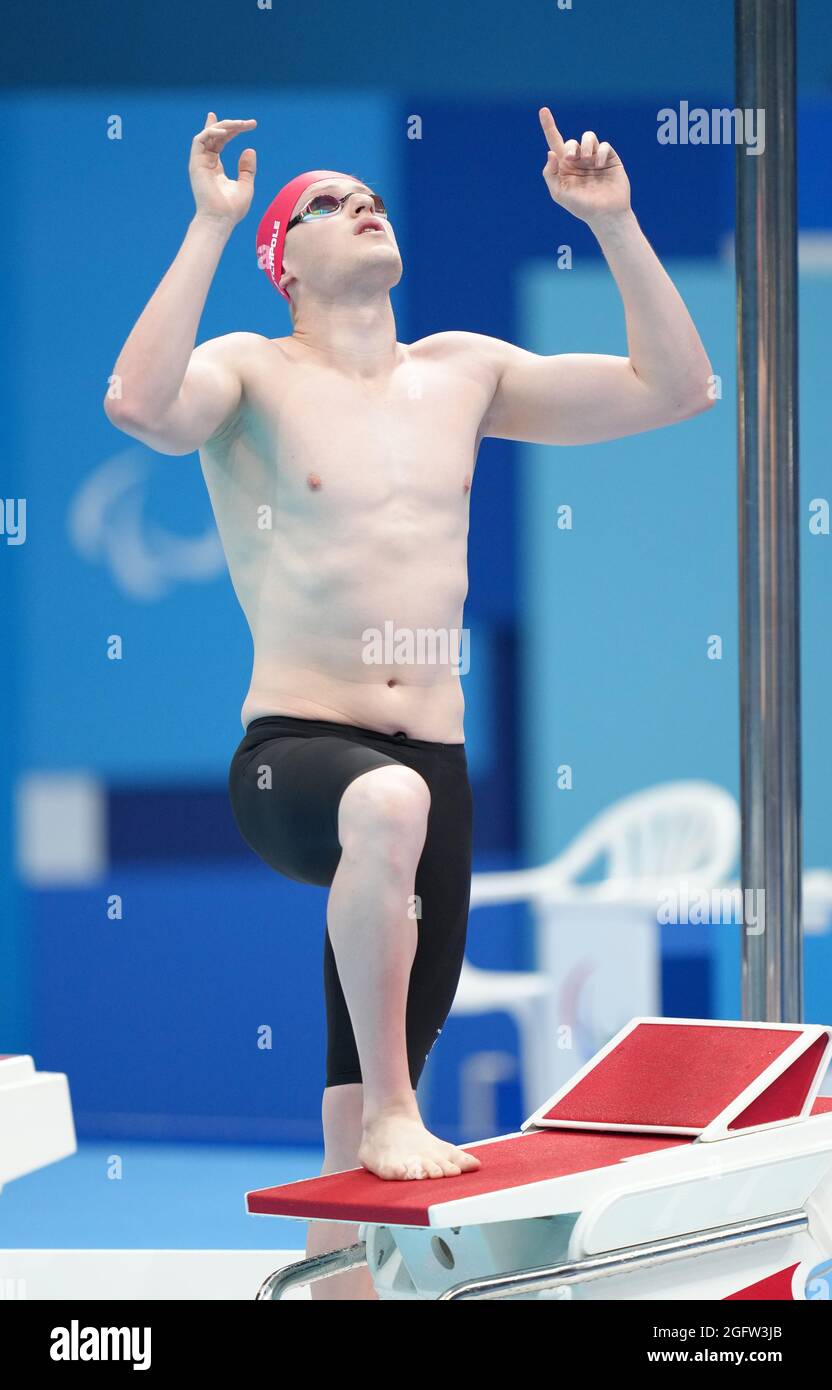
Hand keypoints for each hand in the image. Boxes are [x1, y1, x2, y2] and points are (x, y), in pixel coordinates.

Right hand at [189, 112, 256, 225]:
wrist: (220, 219)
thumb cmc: (232, 208)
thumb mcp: (245, 185)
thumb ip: (247, 168)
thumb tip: (250, 149)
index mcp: (215, 167)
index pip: (219, 141)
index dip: (231, 129)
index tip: (249, 124)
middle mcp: (206, 162)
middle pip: (216, 135)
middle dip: (232, 126)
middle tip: (250, 123)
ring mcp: (200, 162)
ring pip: (208, 134)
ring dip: (225, 126)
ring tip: (241, 125)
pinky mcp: (195, 163)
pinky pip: (200, 140)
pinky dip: (211, 132)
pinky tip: (226, 131)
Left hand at [539, 108, 630, 224]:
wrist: (605, 214)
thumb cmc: (581, 207)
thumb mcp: (559, 193)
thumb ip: (550, 173)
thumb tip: (551, 152)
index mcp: (565, 167)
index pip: (555, 143)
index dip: (549, 126)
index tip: (543, 110)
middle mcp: (579, 160)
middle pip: (572, 141)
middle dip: (570, 147)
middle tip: (571, 159)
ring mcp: (594, 158)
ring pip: (588, 137)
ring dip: (585, 146)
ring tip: (587, 161)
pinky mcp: (609, 158)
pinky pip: (603, 145)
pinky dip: (600, 152)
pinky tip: (599, 165)